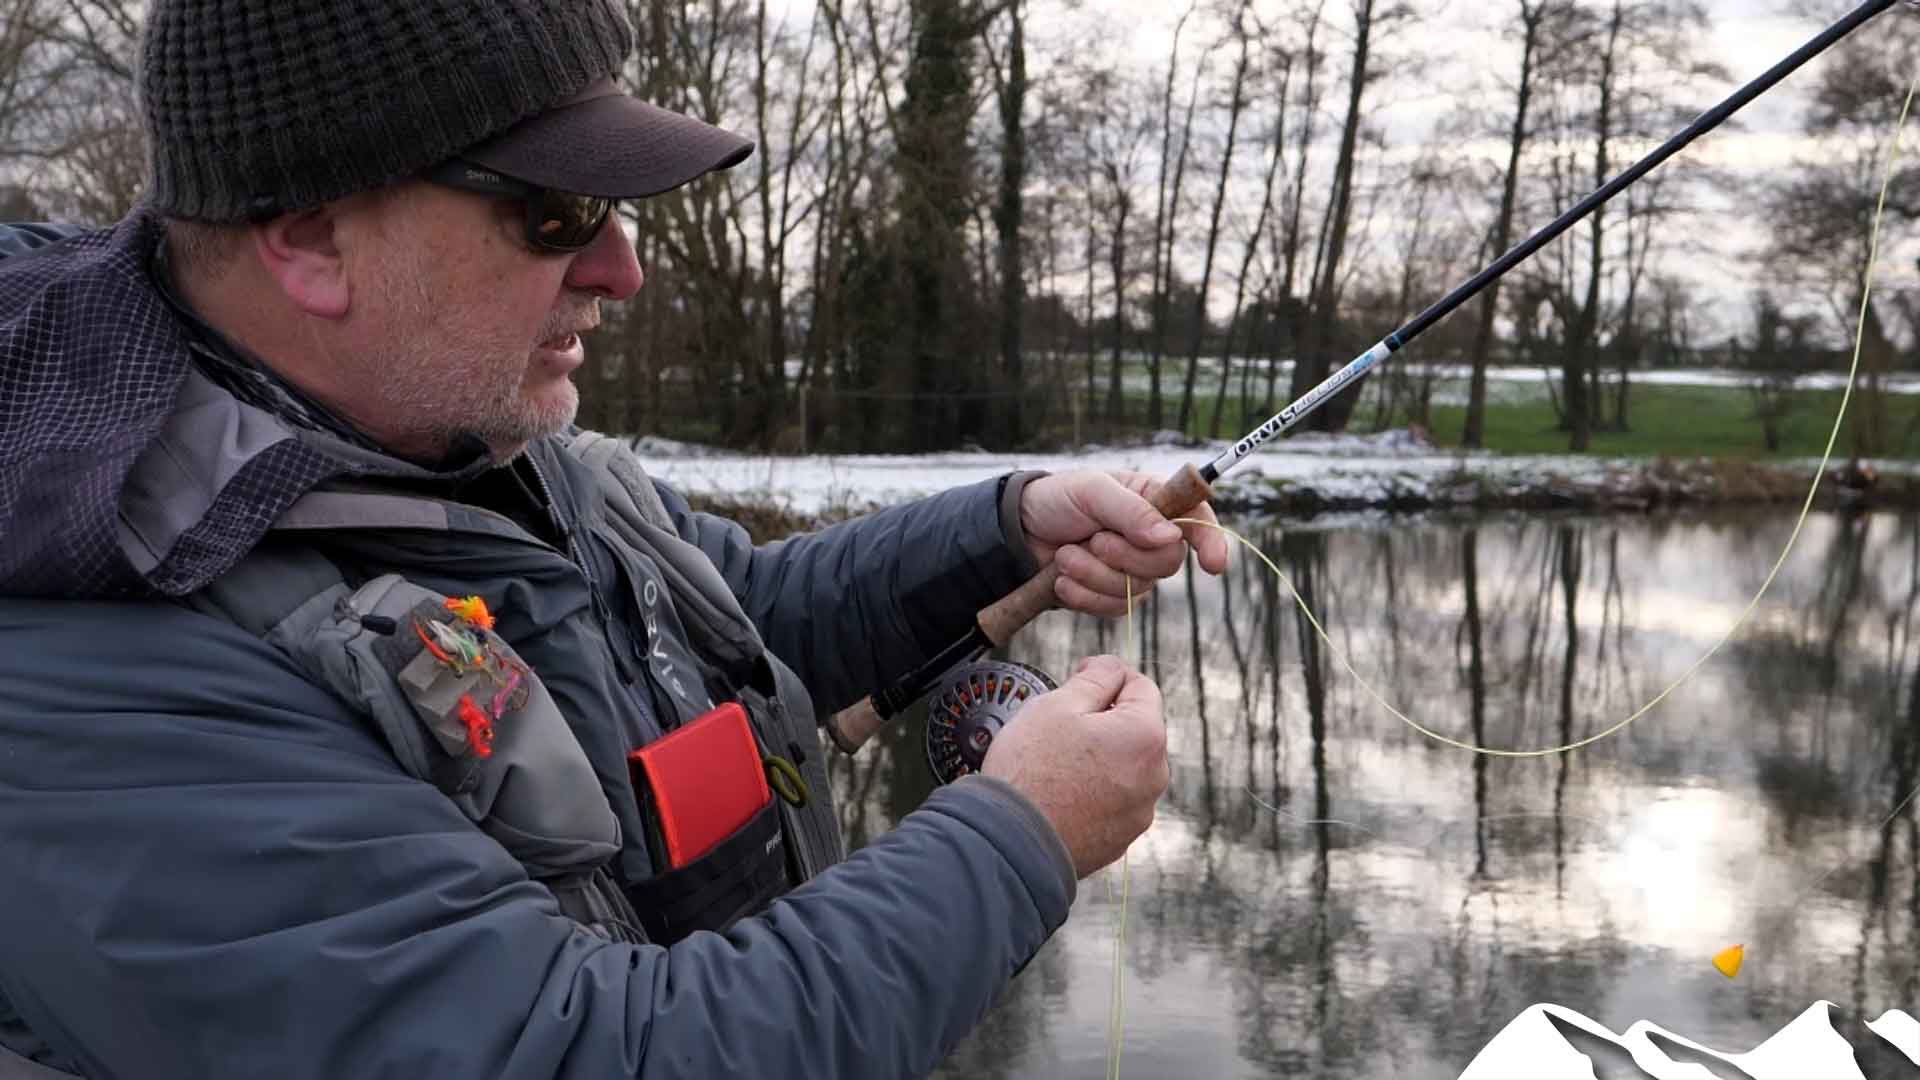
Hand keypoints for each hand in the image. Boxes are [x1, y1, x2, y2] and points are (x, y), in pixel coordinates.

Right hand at [981, 655, 1168, 877]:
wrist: (1010, 843)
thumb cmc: (1031, 772)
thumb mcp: (1057, 704)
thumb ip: (1095, 678)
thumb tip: (1112, 668)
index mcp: (1145, 737)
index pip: (1141, 686)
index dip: (1108, 675)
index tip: (1080, 677)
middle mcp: (1153, 778)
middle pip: (1135, 729)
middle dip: (1105, 719)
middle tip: (1061, 724)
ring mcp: (1138, 813)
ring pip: (1124, 767)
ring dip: (1100, 757)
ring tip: (1056, 763)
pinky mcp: (1119, 840)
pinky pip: (1112, 801)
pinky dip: (1093, 792)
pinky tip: (1060, 792)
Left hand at [1019, 470, 1229, 616]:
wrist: (1018, 531)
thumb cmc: (1057, 499)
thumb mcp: (1092, 491)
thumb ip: (1131, 511)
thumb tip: (1170, 537)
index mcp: (1154, 501)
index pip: (1198, 519)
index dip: (1212, 541)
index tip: (1213, 565)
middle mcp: (1151, 536)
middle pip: (1166, 563)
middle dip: (1124, 557)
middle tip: (1092, 540)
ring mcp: (1132, 568)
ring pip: (1137, 590)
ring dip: (1095, 575)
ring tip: (1065, 556)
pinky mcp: (1111, 594)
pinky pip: (1114, 608)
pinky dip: (1084, 596)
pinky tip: (1062, 580)